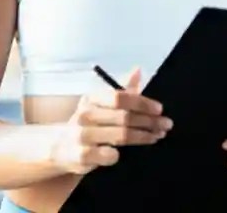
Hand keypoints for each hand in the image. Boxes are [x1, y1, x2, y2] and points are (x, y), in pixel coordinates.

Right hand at [50, 67, 172, 173]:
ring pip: (120, 136)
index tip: (159, 109)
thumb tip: (138, 70)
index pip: (119, 97)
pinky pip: (108, 155)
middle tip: (166, 125)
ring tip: (156, 137)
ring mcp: (83, 135)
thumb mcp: (101, 105)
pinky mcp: (82, 156)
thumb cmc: (88, 124)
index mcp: (91, 99)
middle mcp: (85, 115)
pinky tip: (126, 154)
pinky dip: (119, 154)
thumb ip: (122, 91)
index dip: (142, 103)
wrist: (60, 147)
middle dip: (149, 121)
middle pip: (124, 117)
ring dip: (143, 137)